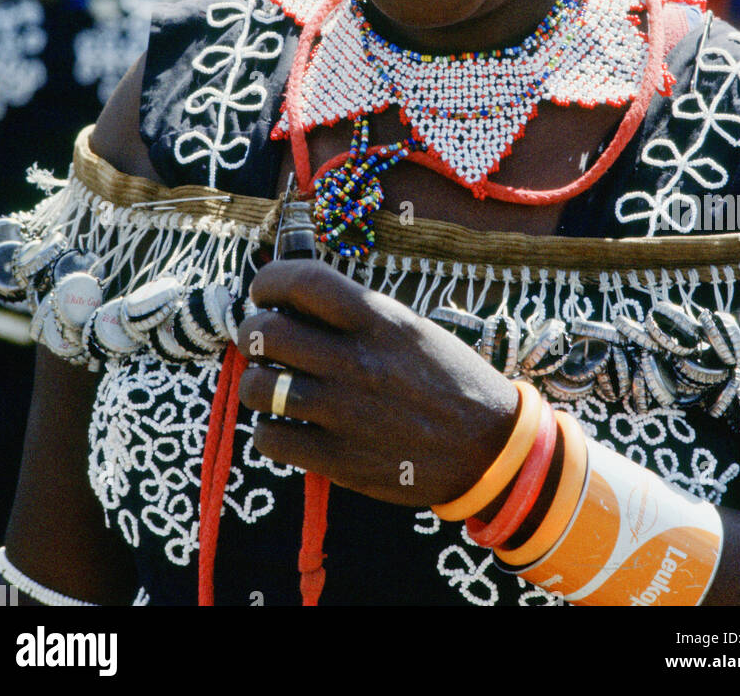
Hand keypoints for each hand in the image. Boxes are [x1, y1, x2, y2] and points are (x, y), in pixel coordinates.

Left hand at [237, 259, 518, 506]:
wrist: (488, 447)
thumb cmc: (447, 379)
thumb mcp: (411, 329)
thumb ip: (357, 315)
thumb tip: (292, 305)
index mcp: (380, 319)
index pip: (302, 281)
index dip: (270, 280)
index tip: (264, 291)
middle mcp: (357, 361)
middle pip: (266, 332)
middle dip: (252, 332)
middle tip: (262, 342)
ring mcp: (345, 412)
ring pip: (258, 387)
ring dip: (256, 383)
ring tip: (271, 385)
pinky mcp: (340, 459)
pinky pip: (270, 439)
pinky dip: (269, 430)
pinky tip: (286, 426)